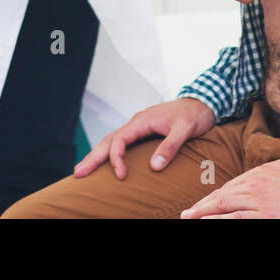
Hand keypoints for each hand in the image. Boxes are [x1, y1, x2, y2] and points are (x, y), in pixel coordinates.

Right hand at [74, 98, 215, 178]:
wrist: (201, 103)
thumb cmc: (193, 115)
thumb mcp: (185, 129)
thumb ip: (169, 146)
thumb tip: (154, 167)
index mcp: (142, 120)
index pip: (119, 140)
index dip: (116, 159)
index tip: (121, 176)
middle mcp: (136, 123)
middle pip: (108, 140)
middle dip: (93, 157)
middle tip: (78, 173)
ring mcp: (138, 127)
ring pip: (112, 140)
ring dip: (97, 155)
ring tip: (83, 169)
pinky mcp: (142, 132)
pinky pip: (120, 142)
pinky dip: (109, 152)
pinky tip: (105, 162)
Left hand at [180, 156, 279, 217]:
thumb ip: (275, 167)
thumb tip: (272, 169)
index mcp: (261, 173)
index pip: (233, 186)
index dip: (216, 196)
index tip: (206, 203)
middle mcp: (255, 185)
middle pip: (223, 196)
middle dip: (203, 205)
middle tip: (187, 213)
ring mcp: (258, 201)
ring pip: (224, 206)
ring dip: (204, 213)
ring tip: (189, 218)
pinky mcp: (265, 216)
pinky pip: (234, 219)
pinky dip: (218, 220)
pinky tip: (206, 221)